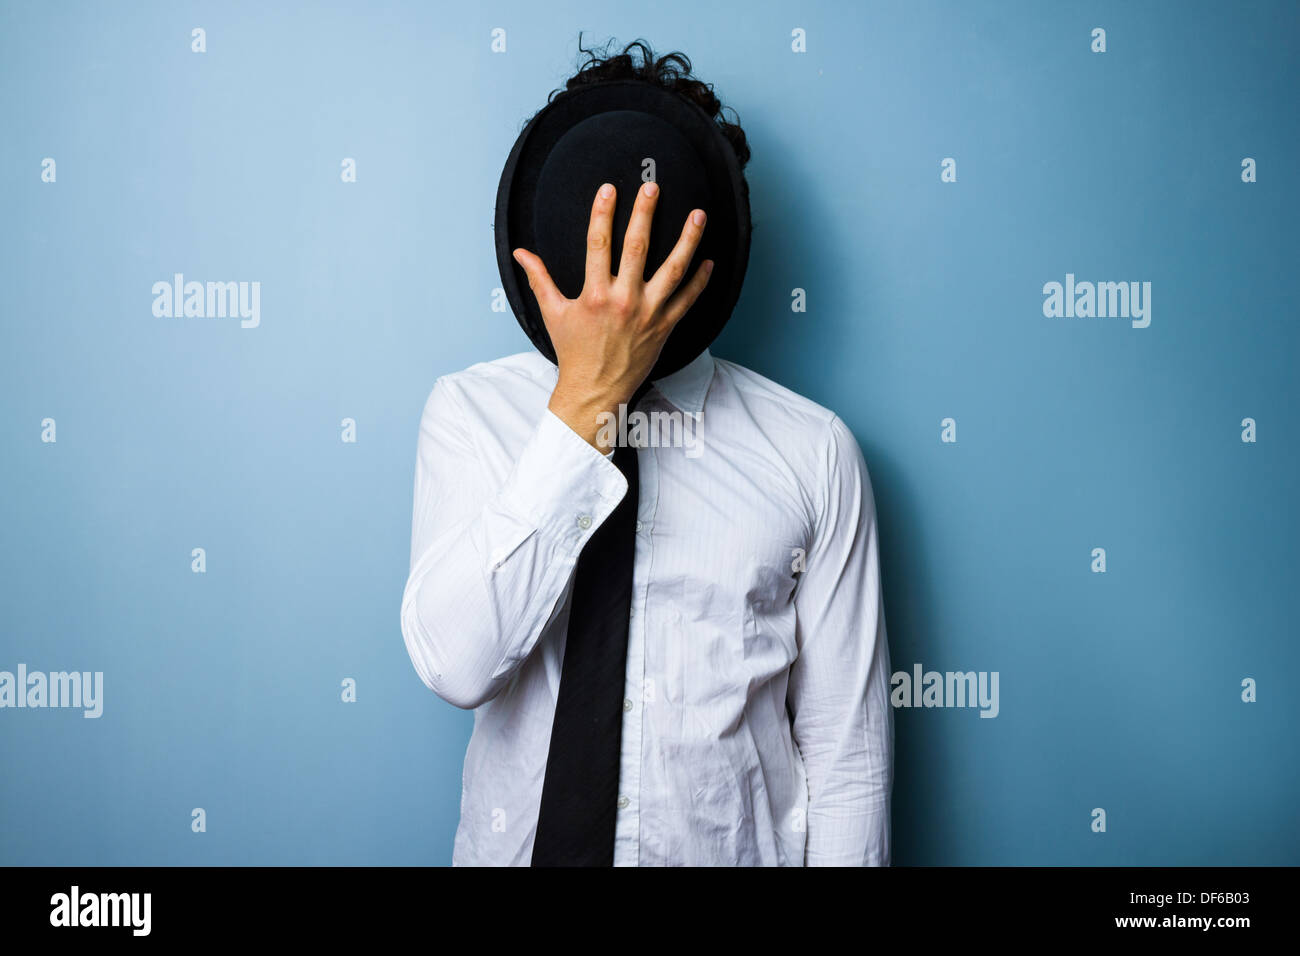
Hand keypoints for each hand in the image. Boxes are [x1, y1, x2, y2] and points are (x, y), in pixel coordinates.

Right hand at [512, 180, 711, 449]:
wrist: (596, 390)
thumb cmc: (574, 352)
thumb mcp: (553, 313)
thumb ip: (539, 278)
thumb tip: (519, 252)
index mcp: (595, 295)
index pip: (598, 244)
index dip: (602, 213)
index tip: (609, 189)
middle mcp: (624, 301)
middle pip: (637, 248)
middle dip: (645, 214)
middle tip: (653, 187)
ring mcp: (648, 313)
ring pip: (673, 270)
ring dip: (687, 240)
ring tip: (698, 215)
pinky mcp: (664, 327)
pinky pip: (687, 300)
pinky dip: (700, 281)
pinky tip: (710, 260)